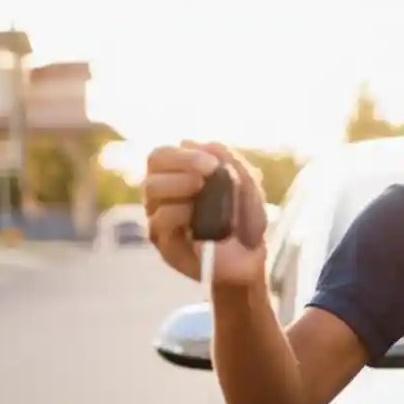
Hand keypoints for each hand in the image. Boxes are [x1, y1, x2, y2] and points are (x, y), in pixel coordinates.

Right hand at [142, 141, 268, 285]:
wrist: (252, 260)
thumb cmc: (246, 221)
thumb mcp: (248, 186)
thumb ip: (230, 161)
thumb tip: (199, 142)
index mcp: (178, 179)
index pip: (162, 156)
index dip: (183, 154)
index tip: (211, 164)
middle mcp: (163, 198)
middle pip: (153, 168)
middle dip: (181, 165)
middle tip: (205, 177)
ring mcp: (161, 221)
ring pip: (151, 189)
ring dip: (178, 184)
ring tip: (201, 190)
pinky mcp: (165, 244)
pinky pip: (159, 220)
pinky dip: (178, 212)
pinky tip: (195, 215)